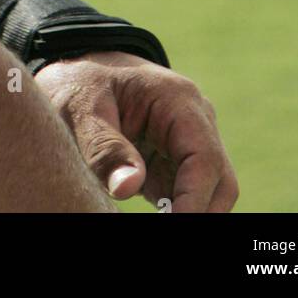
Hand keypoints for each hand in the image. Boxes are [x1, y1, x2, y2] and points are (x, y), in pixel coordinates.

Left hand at [34, 50, 238, 212]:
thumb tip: (128, 188)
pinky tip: (154, 216)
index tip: (174, 224)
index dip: (195, 201)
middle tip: (165, 230)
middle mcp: (193, 119)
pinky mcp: (173, 159)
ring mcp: (187, 140)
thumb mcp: (82, 110)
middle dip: (201, 211)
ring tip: (155, 220)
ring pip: (208, 190)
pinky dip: (174, 211)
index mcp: (178, 100)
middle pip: (219, 180)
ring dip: (188, 211)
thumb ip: (104, 148)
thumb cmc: (81, 82)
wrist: (79, 67)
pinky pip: (184, 193)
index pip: (205, 159)